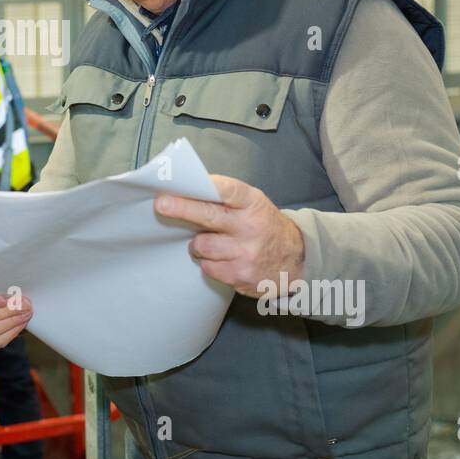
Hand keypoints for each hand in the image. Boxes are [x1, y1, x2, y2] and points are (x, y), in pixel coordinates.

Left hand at [155, 174, 305, 298]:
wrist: (297, 260)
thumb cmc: (264, 226)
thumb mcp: (253, 205)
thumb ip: (225, 198)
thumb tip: (186, 190)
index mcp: (253, 204)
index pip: (228, 190)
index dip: (205, 185)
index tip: (184, 182)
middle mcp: (250, 227)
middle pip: (210, 216)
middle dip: (182, 209)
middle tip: (162, 204)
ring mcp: (245, 253)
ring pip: (202, 245)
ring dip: (198, 243)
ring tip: (210, 241)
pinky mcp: (240, 276)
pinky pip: (208, 267)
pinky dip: (209, 262)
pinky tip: (222, 258)